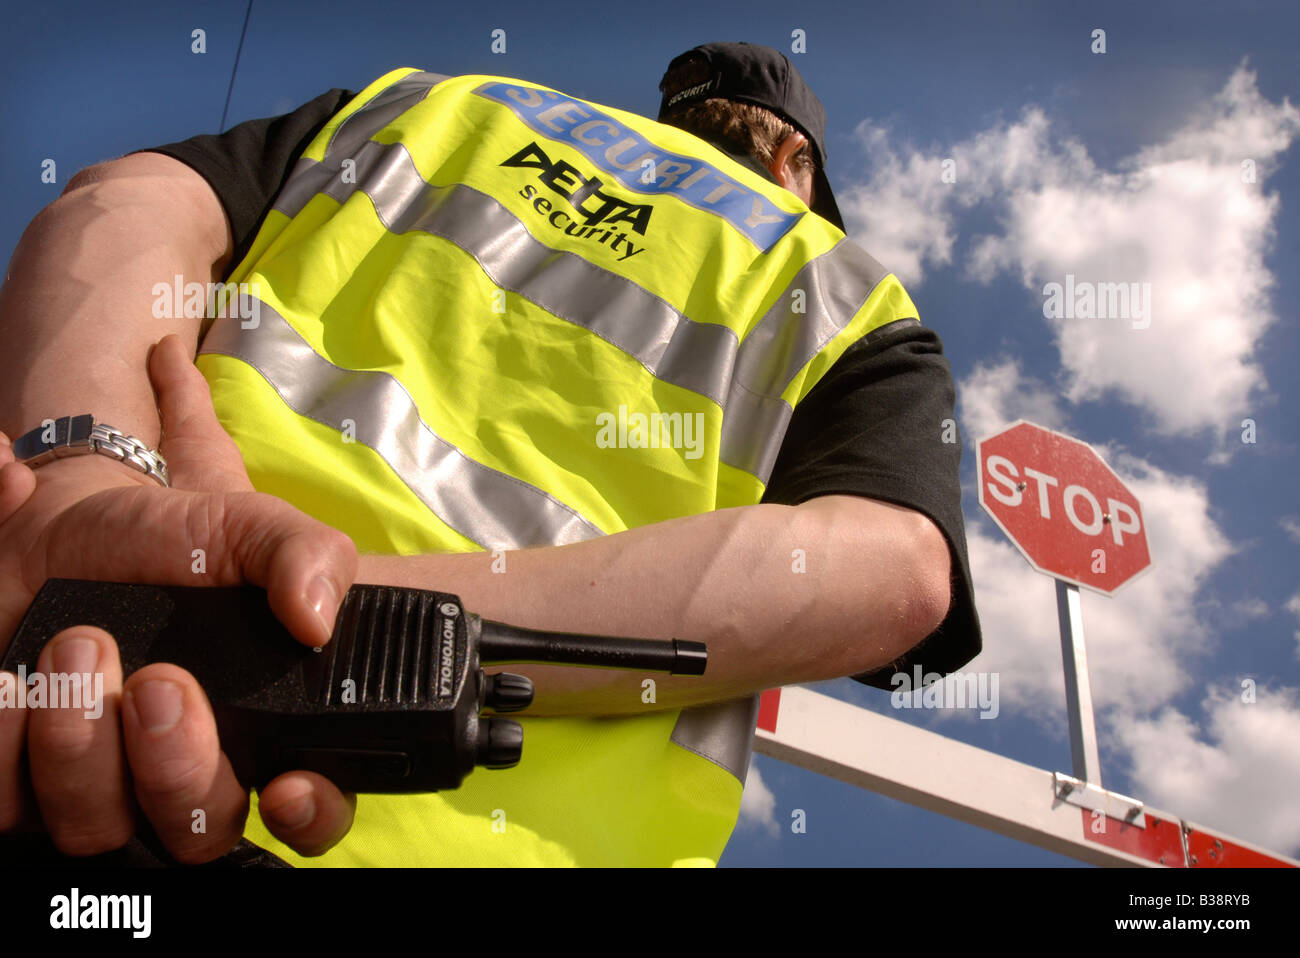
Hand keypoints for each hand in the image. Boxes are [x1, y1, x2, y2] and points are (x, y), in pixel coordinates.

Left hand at [0, 335, 358, 859]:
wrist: (73, 525)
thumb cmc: (177, 539)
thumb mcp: (254, 528)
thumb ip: (308, 557)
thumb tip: (316, 621)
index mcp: (269, 728)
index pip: (312, 811)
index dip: (308, 815)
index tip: (283, 787)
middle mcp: (192, 774)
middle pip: (199, 835)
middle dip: (179, 770)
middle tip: (159, 682)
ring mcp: (107, 788)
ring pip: (97, 830)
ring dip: (82, 748)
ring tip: (76, 645)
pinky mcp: (25, 782)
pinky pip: (9, 809)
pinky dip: (8, 748)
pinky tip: (12, 685)